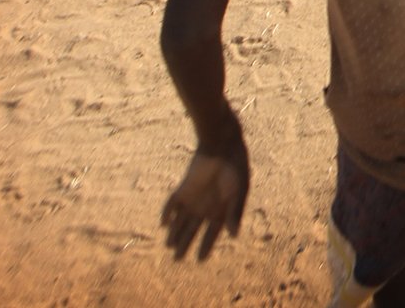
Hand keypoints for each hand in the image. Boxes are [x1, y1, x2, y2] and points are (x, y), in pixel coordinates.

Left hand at [160, 145, 249, 261]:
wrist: (223, 144)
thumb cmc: (236, 167)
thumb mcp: (240, 191)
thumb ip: (236, 212)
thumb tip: (233, 234)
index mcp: (221, 209)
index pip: (212, 233)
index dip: (206, 246)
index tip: (200, 260)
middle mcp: (206, 206)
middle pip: (193, 230)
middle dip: (185, 244)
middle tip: (177, 259)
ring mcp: (193, 197)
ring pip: (181, 220)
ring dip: (174, 233)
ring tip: (169, 246)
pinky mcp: (184, 187)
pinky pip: (172, 203)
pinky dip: (167, 213)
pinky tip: (163, 223)